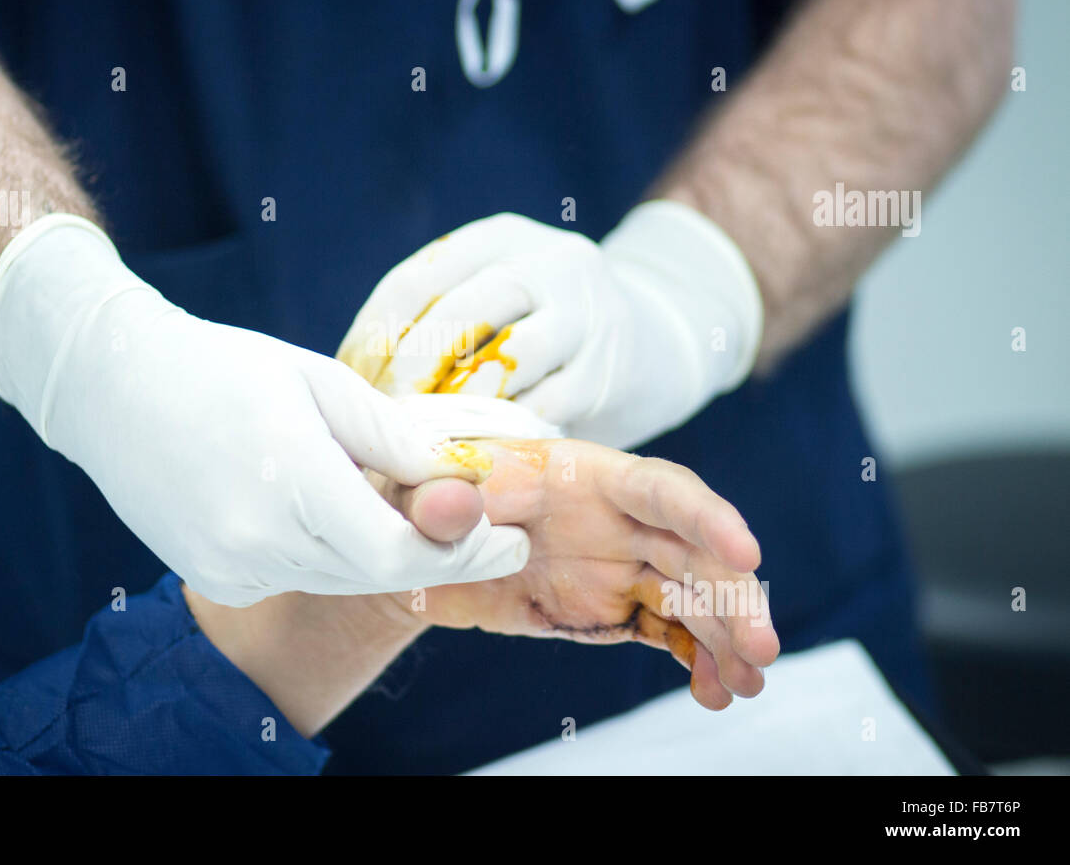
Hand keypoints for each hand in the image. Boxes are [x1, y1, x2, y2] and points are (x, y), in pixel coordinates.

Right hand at [0, 215, 530, 605]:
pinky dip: (333, 553)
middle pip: (377, 573)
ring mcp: (229, 566)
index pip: (397, 552)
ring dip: (387, 552)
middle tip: (491, 532)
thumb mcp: (320, 384)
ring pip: (341, 578)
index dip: (464, 552)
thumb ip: (393, 439)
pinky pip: (300, 576)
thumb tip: (460, 479)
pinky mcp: (216, 578)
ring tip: (408, 503)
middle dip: (440, 554)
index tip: (509, 539)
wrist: (114, 387)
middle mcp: (255, 539)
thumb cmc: (220, 368)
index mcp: (289, 479)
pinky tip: (334, 510)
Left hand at [186, 432, 776, 732]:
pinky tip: (714, 692)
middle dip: (732, 593)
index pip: (653, 485)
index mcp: (575, 472)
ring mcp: (614, 561)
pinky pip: (665, 631)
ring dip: (726, 633)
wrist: (402, 547)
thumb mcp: (411, 494)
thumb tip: (452, 505)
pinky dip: (695, 659)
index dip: (703, 514)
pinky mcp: (607, 604)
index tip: (745, 550)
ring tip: (749, 683)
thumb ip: (434, 500)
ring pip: (689, 594)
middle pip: (689, 548)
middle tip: (762, 648)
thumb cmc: (409, 497)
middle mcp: (609, 515)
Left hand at [338, 204, 762, 448]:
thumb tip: (349, 373)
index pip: (418, 279)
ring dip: (453, 407)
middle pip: (460, 314)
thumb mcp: (494, 292)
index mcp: (500, 239)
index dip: (376, 335)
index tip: (351, 381)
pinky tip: (468, 452)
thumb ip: (437, 316)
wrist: (652, 337)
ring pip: (503, 363)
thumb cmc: (540, 325)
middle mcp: (547, 264)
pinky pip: (540, 409)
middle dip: (409, 372)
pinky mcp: (606, 372)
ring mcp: (583, 317)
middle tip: (382, 416)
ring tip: (419, 436)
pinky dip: (499, 435)